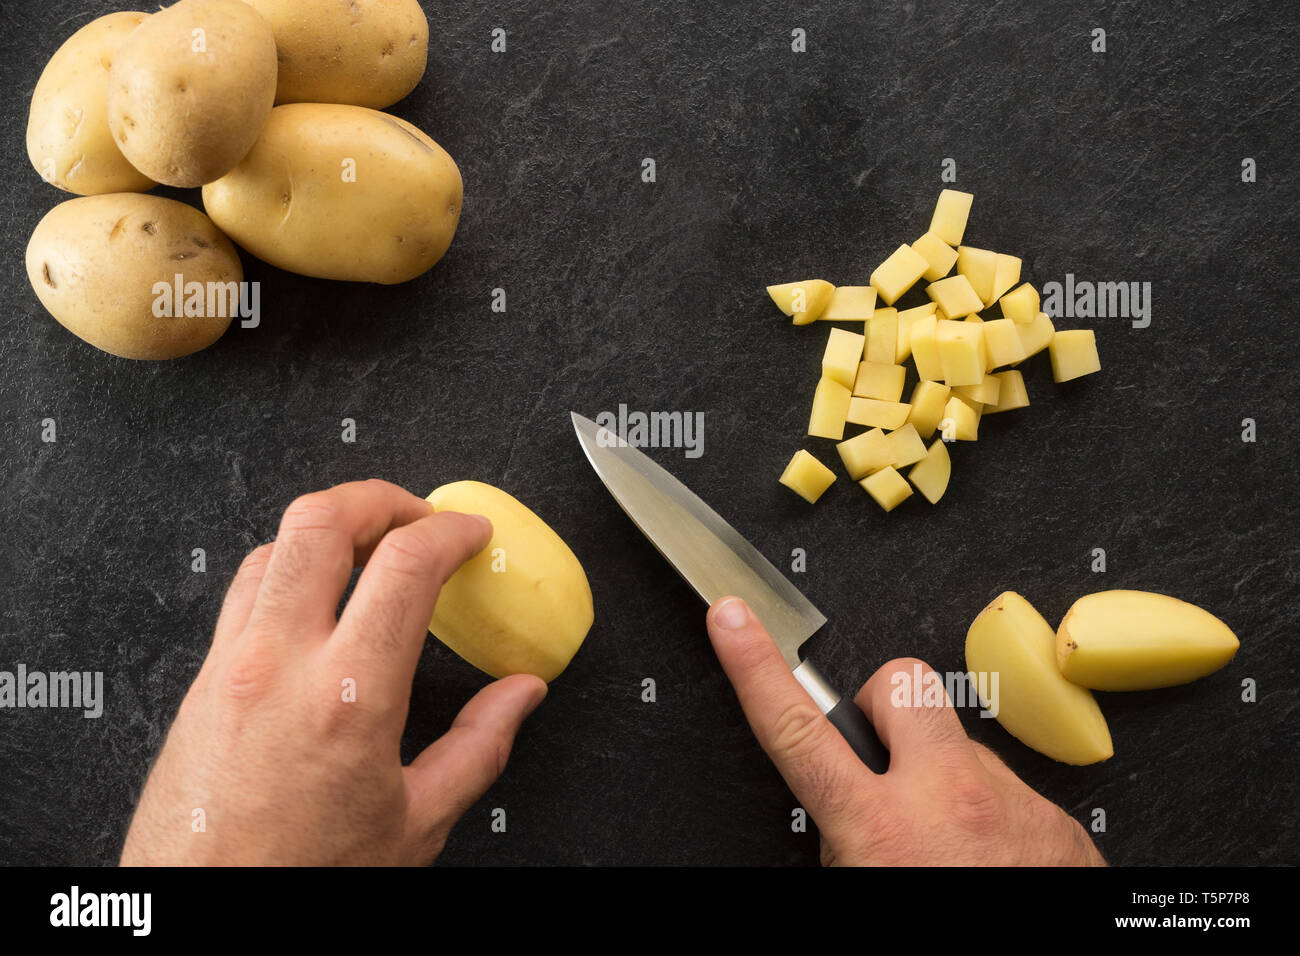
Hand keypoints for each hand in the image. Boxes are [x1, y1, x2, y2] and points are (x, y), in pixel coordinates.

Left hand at [121, 479, 547, 865]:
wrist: (204, 913)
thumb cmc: (298, 879)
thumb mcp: (415, 824)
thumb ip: (479, 748)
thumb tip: (520, 696)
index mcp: (349, 697)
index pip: (405, 563)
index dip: (451, 531)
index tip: (470, 535)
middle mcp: (279, 664)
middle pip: (322, 521)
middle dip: (381, 498)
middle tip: (417, 515)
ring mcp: (230, 666)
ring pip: (274, 545)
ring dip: (330, 528)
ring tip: (369, 546)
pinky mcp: (200, 681)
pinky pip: (243, 591)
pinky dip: (289, 569)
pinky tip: (317, 596)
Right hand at [705, 597, 1104, 865]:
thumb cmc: (944, 944)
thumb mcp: (858, 892)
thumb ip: (843, 843)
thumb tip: (840, 824)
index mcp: (883, 830)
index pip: (799, 728)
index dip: (755, 666)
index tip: (735, 618)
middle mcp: (951, 801)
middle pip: (900, 686)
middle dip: (882, 708)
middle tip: (882, 762)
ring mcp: (1012, 803)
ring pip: (961, 747)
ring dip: (943, 780)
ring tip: (948, 844)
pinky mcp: (1059, 821)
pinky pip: (1009, 791)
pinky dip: (990, 818)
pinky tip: (990, 860)